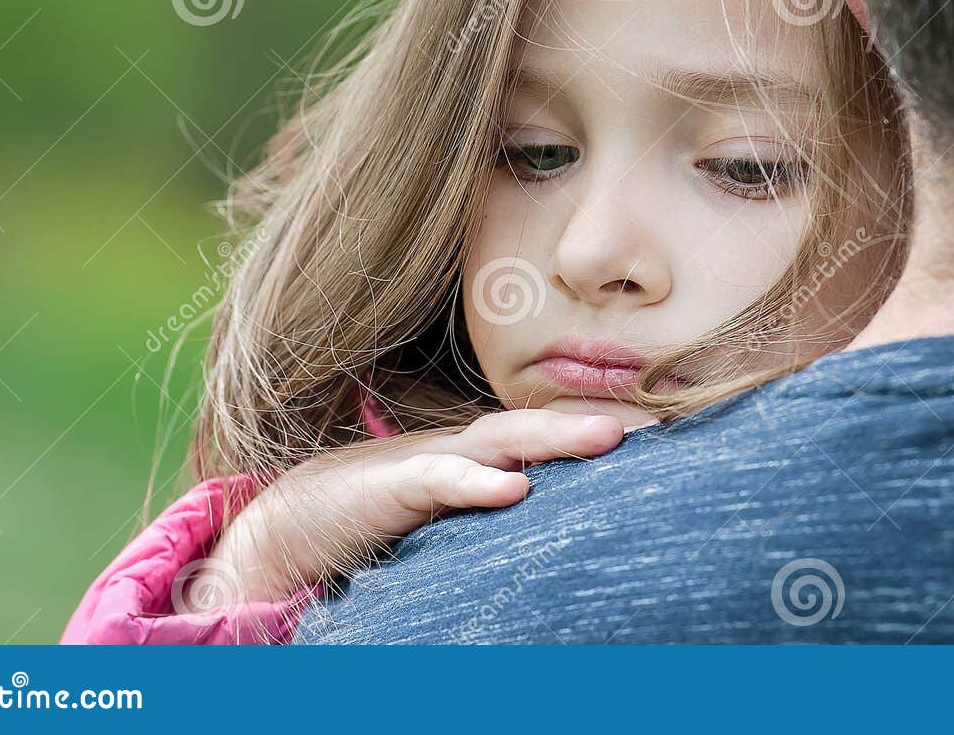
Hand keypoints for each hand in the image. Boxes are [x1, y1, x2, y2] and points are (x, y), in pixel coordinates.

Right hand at [190, 409, 623, 606]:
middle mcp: (461, 451)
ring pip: (501, 440)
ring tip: (606, 438)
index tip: (664, 431)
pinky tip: (515, 489)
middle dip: (591, 421)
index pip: (546, 438)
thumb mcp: (448, 521)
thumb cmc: (376, 521)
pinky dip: (478, 482)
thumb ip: (494, 518)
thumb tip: (555, 532)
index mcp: (479, 459)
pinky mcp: (391, 487)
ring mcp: (428, 462)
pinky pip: (440, 479)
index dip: (596, 431)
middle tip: (653, 424)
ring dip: (555, 436)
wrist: (289, 523)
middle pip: (537, 427)